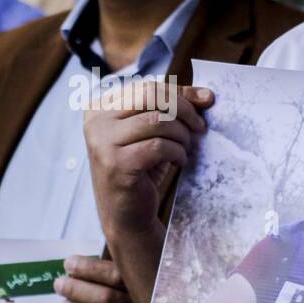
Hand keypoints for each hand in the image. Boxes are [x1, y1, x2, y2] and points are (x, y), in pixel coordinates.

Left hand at [54, 255, 138, 302]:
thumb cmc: (141, 296)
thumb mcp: (137, 275)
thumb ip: (119, 264)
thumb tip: (98, 249)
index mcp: (149, 287)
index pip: (116, 274)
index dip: (89, 268)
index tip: (69, 264)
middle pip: (107, 299)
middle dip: (77, 290)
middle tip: (60, 285)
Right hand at [84, 82, 212, 238]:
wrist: (126, 215)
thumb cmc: (141, 170)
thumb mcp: (152, 133)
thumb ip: (172, 108)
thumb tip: (207, 95)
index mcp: (99, 107)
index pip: (147, 87)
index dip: (180, 93)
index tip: (207, 101)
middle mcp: (96, 121)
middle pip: (151, 96)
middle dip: (184, 109)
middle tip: (200, 126)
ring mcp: (102, 142)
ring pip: (157, 121)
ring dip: (182, 135)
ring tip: (185, 148)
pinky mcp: (116, 163)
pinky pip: (159, 146)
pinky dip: (177, 152)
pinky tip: (179, 162)